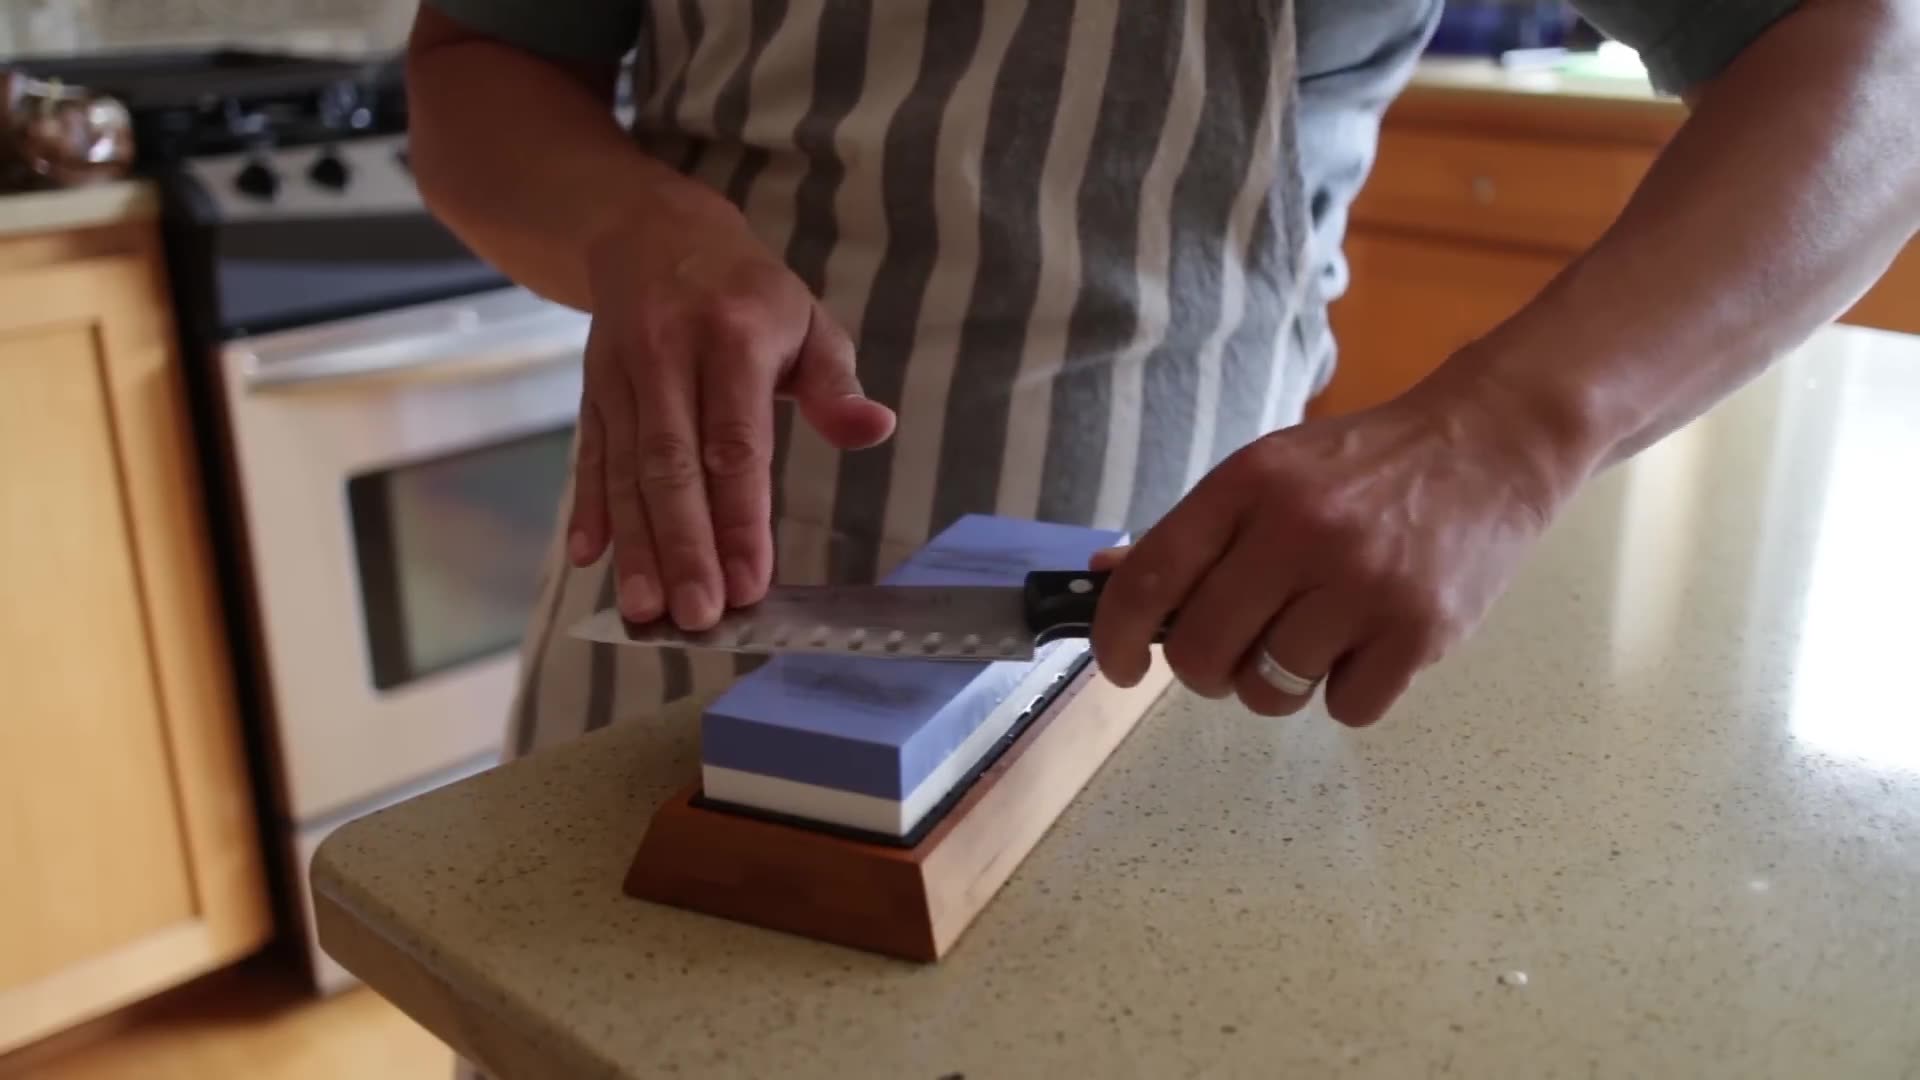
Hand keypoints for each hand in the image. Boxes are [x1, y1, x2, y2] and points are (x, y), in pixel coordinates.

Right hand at [568, 192, 894, 628]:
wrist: (654, 233)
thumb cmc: (748, 294)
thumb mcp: (807, 322)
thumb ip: (836, 384)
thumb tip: (876, 428)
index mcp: (734, 338)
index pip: (737, 444)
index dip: (741, 518)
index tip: (752, 583)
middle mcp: (669, 356)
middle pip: (673, 466)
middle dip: (684, 547)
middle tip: (698, 616)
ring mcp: (622, 375)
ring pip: (625, 470)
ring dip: (636, 545)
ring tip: (645, 611)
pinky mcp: (591, 390)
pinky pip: (588, 454)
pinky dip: (588, 508)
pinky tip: (592, 558)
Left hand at [1086, 378, 1585, 726]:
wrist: (1491, 445)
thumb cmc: (1367, 467)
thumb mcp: (1270, 472)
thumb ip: (1194, 532)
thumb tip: (1104, 576)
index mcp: (1250, 486)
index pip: (1151, 577)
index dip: (1115, 636)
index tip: (1118, 665)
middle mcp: (1300, 532)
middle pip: (1202, 653)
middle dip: (1205, 670)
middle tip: (1233, 652)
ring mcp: (1362, 584)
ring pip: (1270, 690)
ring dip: (1278, 682)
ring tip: (1311, 639)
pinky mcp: (1419, 630)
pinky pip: (1346, 709)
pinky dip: (1347, 692)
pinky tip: (1366, 645)